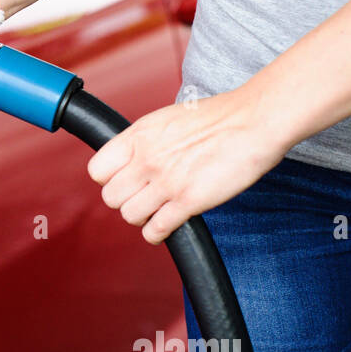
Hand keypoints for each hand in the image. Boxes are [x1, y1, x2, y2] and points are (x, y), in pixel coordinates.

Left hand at [87, 88, 291, 243]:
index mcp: (138, 136)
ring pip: (129, 216)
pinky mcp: (188, 202)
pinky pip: (155, 230)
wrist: (253, 121)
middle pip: (110, 197)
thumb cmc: (218, 118)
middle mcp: (147, 159)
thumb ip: (144, 141)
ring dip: (142, 218)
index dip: (109, 179)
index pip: (97, 170)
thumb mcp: (167, 120)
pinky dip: (158, 233)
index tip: (123, 181)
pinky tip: (168, 224)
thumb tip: (130, 158)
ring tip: (157, 211)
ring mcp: (166, 182)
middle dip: (125, 201)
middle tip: (143, 197)